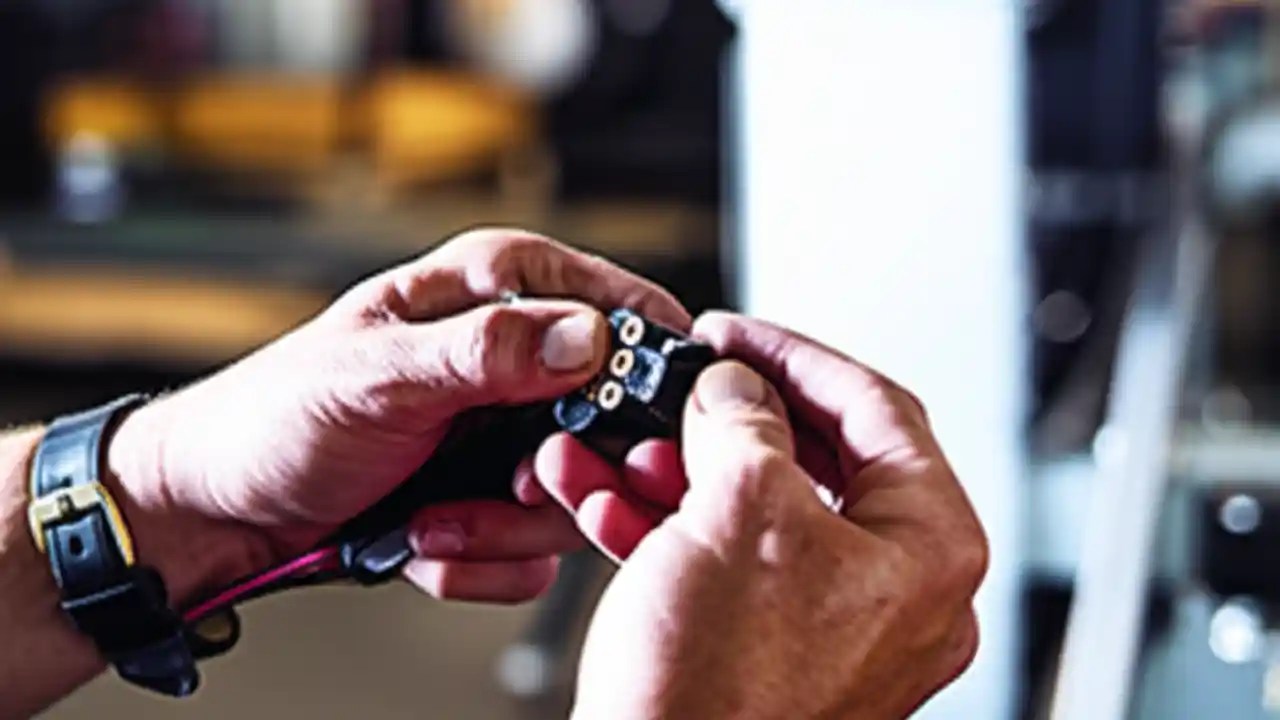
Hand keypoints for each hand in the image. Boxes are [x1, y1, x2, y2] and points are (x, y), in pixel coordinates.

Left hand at [104, 228, 691, 607]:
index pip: (626, 312)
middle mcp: (520, 360)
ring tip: (432, 515)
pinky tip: (427, 537)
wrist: (224, 505)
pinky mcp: (502, 500)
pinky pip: (540, 550)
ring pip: (582, 496)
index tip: (607, 426)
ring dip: (505, 527)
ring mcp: (514, 436)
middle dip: (559, 476)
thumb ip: (485, 351)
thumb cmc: (276, 414)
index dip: (638, 373)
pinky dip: (482, 559)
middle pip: (618, 422)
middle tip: (508, 484)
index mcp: (502, 291)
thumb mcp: (378, 374)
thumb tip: (586, 339)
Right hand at [536, 313, 988, 718]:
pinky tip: (608, 502)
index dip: (796, 355)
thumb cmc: (720, 696)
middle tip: (682, 384)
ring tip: (624, 445)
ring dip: (680, 469)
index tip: (739, 334)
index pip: (878, 410)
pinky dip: (669, 526)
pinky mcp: (770, 656)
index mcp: (929, 551)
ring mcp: (834, 630)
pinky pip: (726, 564)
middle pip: (813, 460)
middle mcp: (895, 594)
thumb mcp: (737, 509)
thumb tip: (732, 385)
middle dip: (725, 418)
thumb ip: (741, 421)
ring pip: (757, 511)